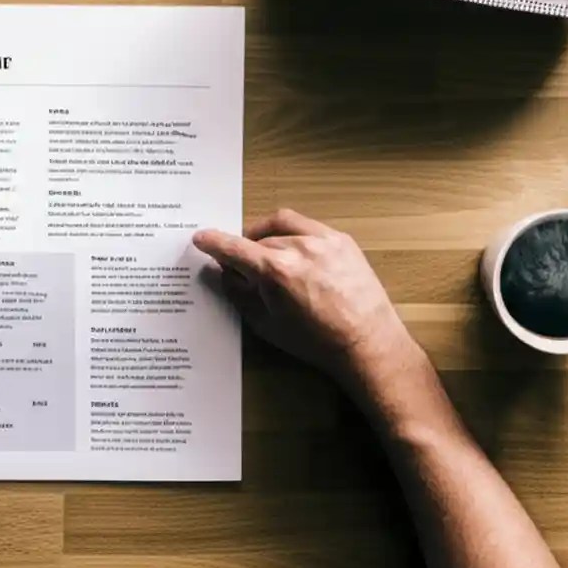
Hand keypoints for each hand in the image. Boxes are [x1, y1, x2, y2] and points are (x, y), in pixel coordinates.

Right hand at [193, 208, 419, 391]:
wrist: (366, 342)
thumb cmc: (315, 340)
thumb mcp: (265, 323)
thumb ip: (238, 293)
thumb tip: (221, 273)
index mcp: (275, 270)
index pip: (233, 248)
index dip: (213, 243)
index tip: (201, 239)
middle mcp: (297, 247)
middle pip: (256, 241)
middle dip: (245, 254)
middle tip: (243, 272)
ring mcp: (322, 239)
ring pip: (279, 226)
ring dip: (265, 237)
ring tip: (264, 254)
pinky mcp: (340, 239)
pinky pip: (305, 225)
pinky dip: (290, 233)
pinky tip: (291, 251)